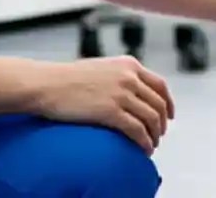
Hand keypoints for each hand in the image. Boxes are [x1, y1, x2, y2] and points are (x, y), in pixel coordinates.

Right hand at [30, 56, 174, 153]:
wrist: (47, 84)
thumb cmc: (66, 79)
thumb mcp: (101, 68)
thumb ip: (119, 75)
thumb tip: (131, 91)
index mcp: (128, 64)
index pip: (160, 85)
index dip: (168, 103)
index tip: (169, 115)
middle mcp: (129, 77)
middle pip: (158, 104)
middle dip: (161, 123)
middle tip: (159, 135)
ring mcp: (121, 94)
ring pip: (151, 119)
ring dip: (155, 135)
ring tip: (151, 145)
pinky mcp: (111, 111)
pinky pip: (137, 131)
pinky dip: (144, 142)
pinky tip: (143, 150)